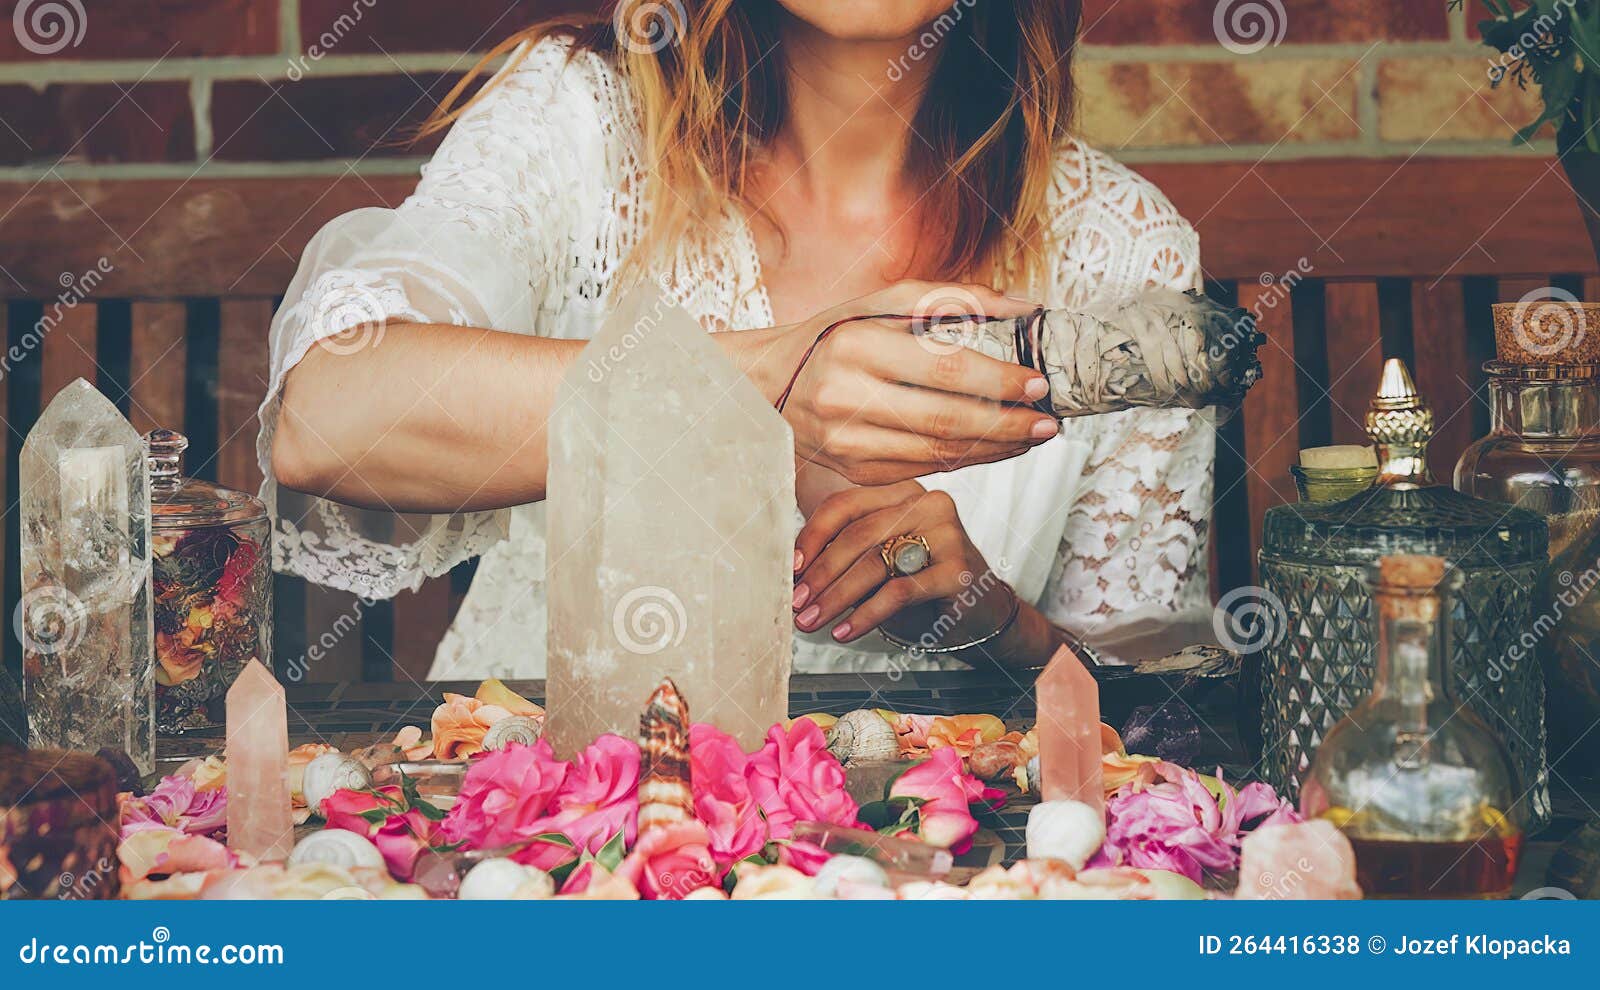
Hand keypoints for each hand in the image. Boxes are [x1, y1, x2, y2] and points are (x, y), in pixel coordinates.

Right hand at [773, 281, 1057, 486]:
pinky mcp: (855, 472)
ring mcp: (849, 443)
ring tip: (1031, 436)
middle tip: (1049, 422)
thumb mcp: (883, 302)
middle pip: (948, 421)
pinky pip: (924, 470)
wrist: (770, 384)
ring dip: (996, 450)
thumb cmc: (836, 335)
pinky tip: (994, 449)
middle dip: (1008, 425)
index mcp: (856, 346)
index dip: (999, 381)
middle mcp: (847, 398)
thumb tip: (1025, 308)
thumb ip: (954, 298)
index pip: (945, 369)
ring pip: (940, 455)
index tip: (1038, 384)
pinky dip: (967, 461)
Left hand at [792, 481, 1014, 645]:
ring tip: (811, 621)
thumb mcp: (882, 561)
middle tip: (796, 604)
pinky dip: (865, 615)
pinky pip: (898, 592)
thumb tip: (794, 571)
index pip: (845, 505)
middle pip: (856, 536)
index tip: (791, 569)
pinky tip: (845, 631)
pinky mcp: (958, 570)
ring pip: (874, 564)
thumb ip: (847, 554)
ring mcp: (946, 533)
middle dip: (820, 575)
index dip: (812, 536)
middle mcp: (927, 503)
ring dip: (835, 597)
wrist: (981, 613)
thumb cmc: (922, 584)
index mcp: (902, 492)